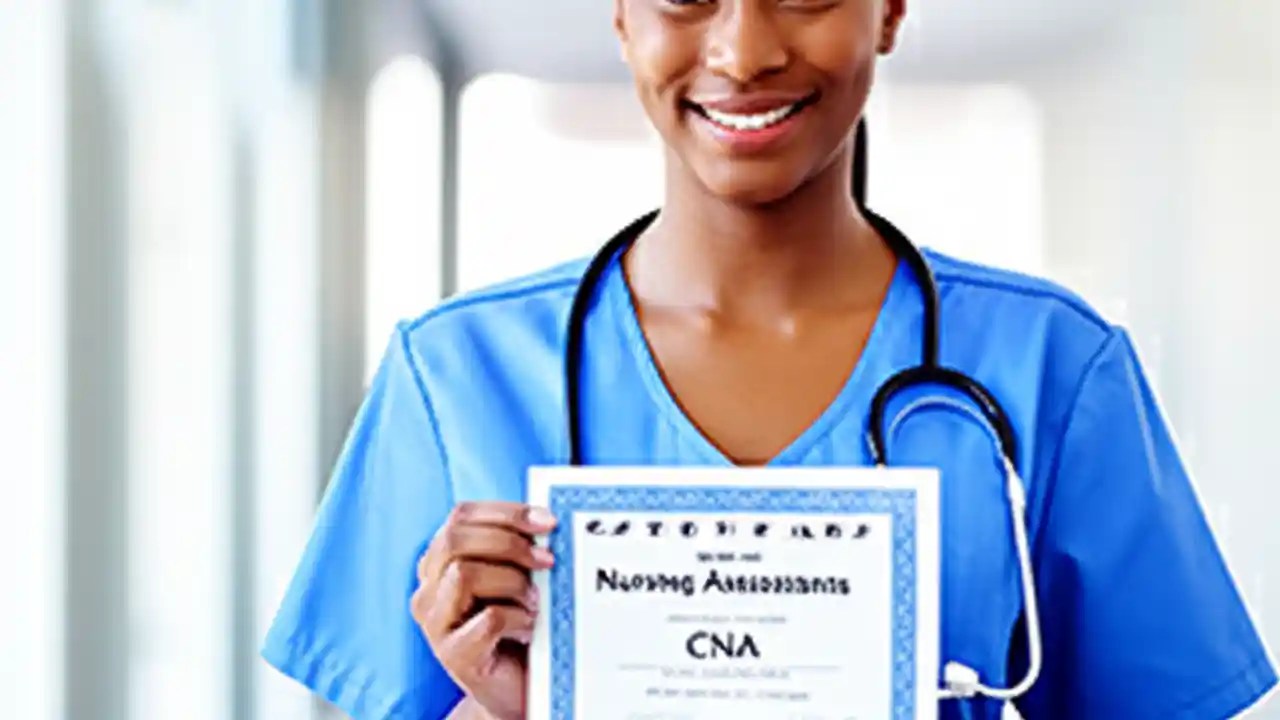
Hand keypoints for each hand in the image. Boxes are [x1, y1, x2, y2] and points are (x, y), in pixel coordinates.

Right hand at [412, 502, 556, 719]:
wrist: (514, 688)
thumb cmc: (516, 626)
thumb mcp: (515, 577)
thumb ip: (517, 549)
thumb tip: (544, 522)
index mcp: (440, 561)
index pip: (460, 516)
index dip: (505, 513)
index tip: (547, 521)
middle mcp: (428, 589)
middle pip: (456, 540)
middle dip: (510, 543)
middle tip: (547, 559)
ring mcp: (435, 624)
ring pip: (464, 574)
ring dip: (512, 582)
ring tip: (533, 601)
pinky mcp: (453, 655)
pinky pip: (487, 619)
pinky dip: (517, 617)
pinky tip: (529, 627)